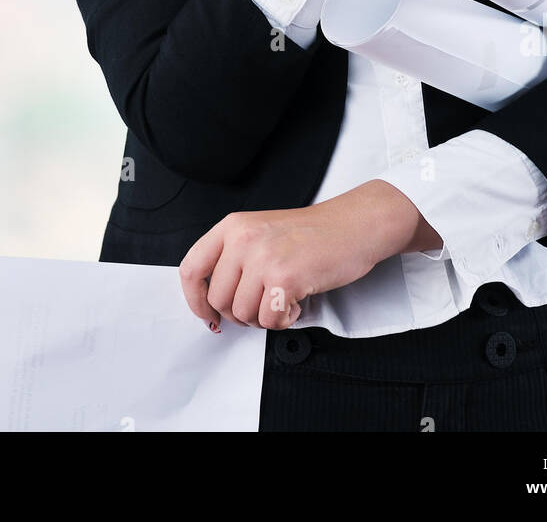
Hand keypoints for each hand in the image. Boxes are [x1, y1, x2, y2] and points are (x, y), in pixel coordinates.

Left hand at [178, 180, 441, 330]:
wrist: (355, 224)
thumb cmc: (314, 232)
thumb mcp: (262, 232)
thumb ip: (234, 257)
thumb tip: (212, 300)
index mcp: (233, 226)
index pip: (191, 269)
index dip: (196, 300)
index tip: (209, 314)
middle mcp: (243, 239)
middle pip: (218, 300)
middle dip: (240, 312)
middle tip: (264, 302)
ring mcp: (263, 258)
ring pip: (243, 315)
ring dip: (264, 316)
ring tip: (284, 296)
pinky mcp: (285, 278)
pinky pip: (269, 322)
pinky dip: (284, 319)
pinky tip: (297, 300)